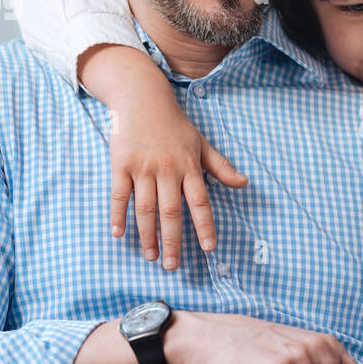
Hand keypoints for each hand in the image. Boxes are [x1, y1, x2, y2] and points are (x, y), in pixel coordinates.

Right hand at [110, 98, 246, 268]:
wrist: (142, 97)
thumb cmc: (174, 125)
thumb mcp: (201, 143)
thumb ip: (221, 166)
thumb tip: (245, 183)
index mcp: (189, 166)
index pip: (200, 201)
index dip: (205, 225)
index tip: (209, 248)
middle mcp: (167, 169)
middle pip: (171, 211)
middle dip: (173, 241)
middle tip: (173, 266)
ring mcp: (143, 167)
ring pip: (145, 208)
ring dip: (147, 235)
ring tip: (151, 256)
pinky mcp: (121, 164)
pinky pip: (119, 194)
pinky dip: (117, 215)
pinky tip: (118, 234)